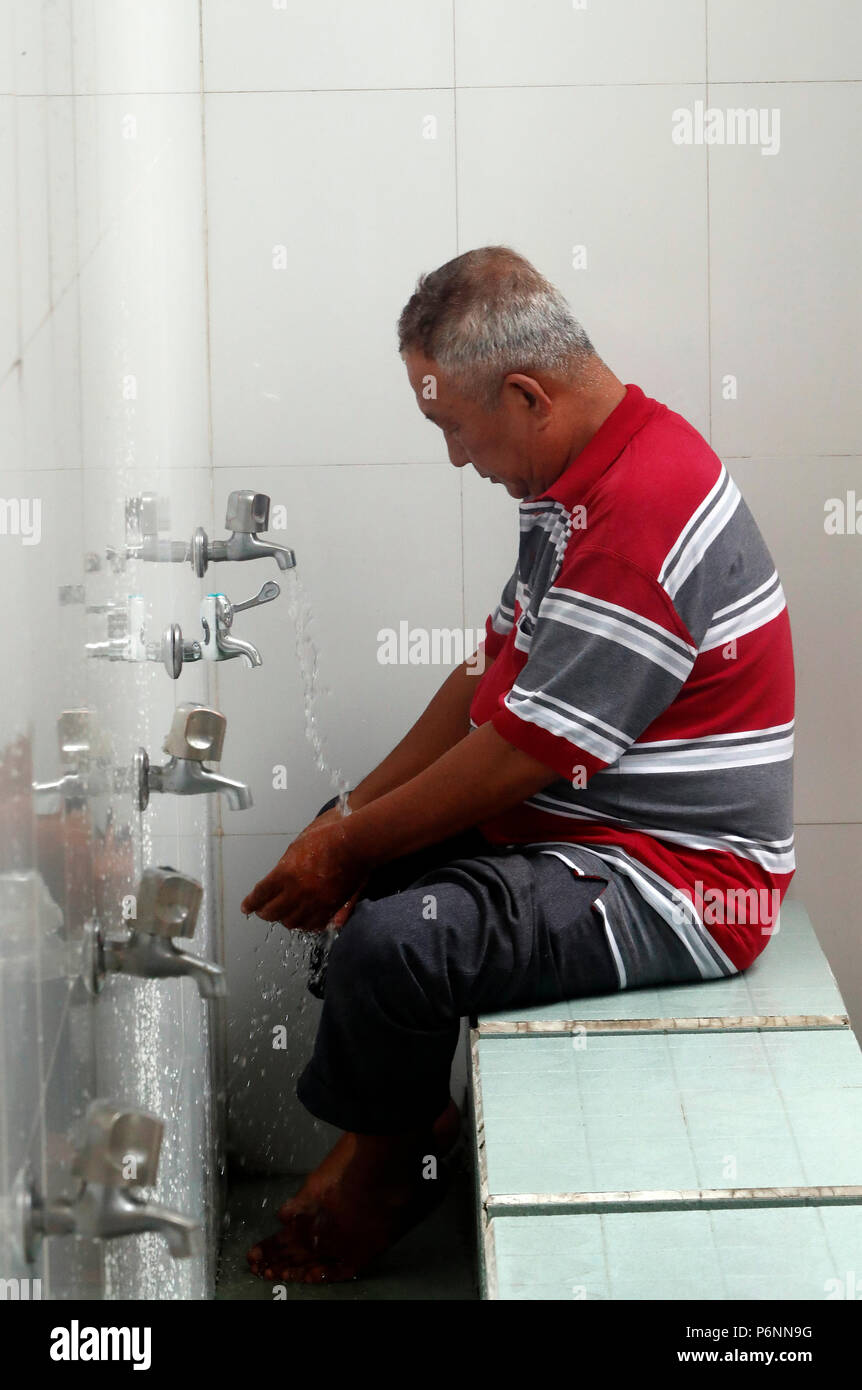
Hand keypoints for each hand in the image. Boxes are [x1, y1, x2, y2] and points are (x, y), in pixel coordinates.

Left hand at [240, 817, 364, 932]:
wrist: (355, 843)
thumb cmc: (327, 837)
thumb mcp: (297, 845)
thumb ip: (284, 866)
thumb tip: (275, 882)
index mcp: (286, 874)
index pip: (261, 894)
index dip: (251, 903)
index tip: (246, 907)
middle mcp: (298, 892)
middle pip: (273, 912)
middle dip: (265, 913)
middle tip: (263, 911)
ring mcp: (315, 902)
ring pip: (292, 922)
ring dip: (284, 920)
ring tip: (283, 916)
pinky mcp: (331, 907)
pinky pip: (314, 925)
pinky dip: (306, 925)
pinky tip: (303, 921)